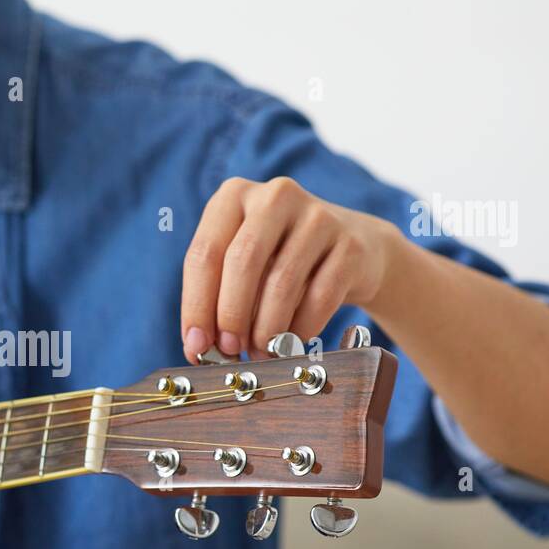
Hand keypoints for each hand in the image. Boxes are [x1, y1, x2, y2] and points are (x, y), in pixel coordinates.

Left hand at [180, 176, 401, 362]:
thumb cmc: (280, 260)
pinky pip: (320, 296)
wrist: (352, 249)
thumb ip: (217, 296)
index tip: (195, 345)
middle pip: (242, 262)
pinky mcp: (350, 245)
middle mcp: (275, 197)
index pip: (204, 253)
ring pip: (281, 283)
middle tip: (230, 349)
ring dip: (266, 329)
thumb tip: (199, 347)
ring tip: (260, 352)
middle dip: (230, 315)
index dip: (196, 305)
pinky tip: (292, 343)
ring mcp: (318, 216)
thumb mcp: (243, 265)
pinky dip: (301, 328)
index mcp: (234, 196)